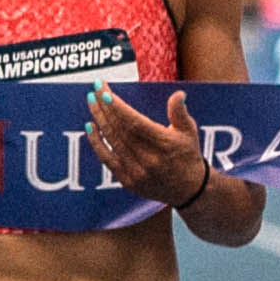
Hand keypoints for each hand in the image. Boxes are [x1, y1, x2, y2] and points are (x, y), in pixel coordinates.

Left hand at [87, 84, 215, 211]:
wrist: (189, 190)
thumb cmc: (188, 154)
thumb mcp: (189, 131)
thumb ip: (179, 112)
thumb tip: (178, 94)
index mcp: (164, 144)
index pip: (135, 123)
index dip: (118, 108)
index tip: (104, 92)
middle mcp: (149, 159)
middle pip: (120, 130)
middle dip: (104, 108)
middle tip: (94, 90)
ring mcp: (136, 172)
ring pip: (112, 141)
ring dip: (99, 120)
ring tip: (91, 101)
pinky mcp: (127, 181)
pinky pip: (107, 159)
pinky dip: (97, 143)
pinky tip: (90, 126)